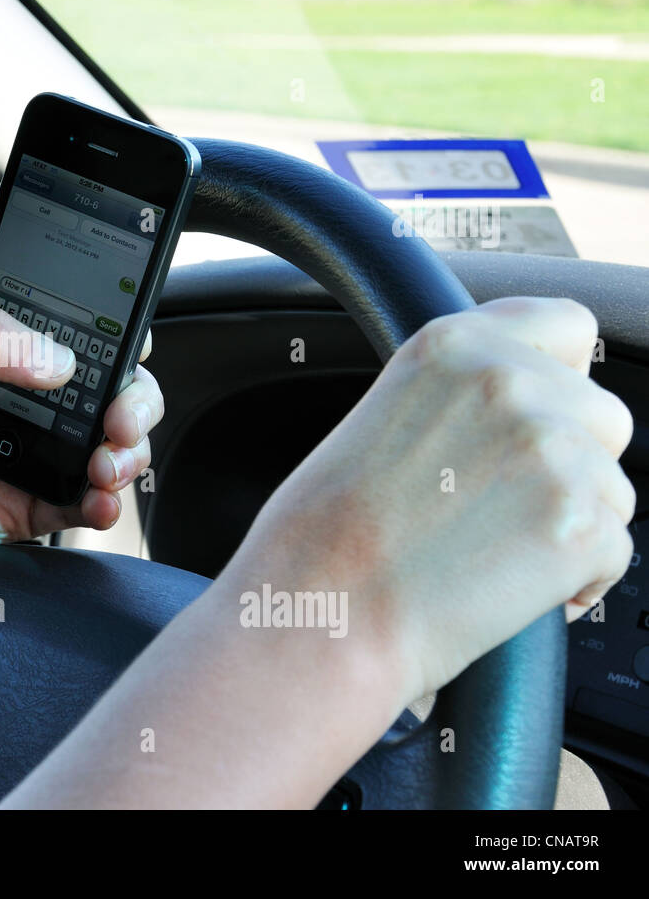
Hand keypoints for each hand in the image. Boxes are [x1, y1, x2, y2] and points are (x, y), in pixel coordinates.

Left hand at [0, 307, 161, 597]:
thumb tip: (57, 356)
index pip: (68, 334)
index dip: (110, 338)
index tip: (130, 347)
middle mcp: (9, 404)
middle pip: (100, 393)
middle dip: (131, 400)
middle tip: (119, 416)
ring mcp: (13, 459)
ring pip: (99, 449)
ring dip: (126, 451)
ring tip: (111, 459)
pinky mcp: (11, 512)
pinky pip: (74, 507)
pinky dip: (100, 505)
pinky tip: (99, 499)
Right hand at [218, 297, 634, 705]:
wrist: (322, 611)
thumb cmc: (325, 535)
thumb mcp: (381, 418)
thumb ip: (457, 397)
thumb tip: (521, 412)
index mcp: (452, 346)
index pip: (565, 325)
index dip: (560, 376)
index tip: (540, 415)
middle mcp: (508, 381)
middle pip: (603, 414)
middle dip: (569, 462)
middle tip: (496, 507)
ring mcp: (552, 448)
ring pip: (612, 486)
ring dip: (569, 521)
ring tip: (490, 553)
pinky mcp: (580, 520)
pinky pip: (616, 551)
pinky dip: (576, 580)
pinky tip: (507, 588)